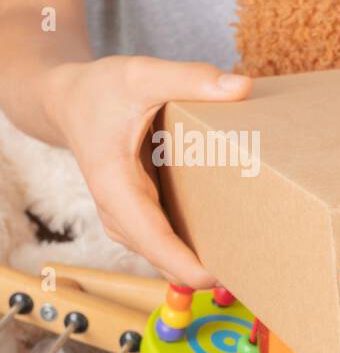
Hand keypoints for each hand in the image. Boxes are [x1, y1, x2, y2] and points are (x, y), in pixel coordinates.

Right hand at [40, 56, 251, 285]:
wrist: (67, 100)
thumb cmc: (100, 89)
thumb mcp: (141, 74)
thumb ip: (189, 78)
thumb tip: (241, 86)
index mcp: (115, 187)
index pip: (154, 241)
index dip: (187, 266)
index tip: (222, 278)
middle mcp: (119, 214)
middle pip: (165, 259)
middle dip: (206, 271)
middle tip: (258, 271)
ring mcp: (129, 221)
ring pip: (167, 257)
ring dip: (204, 263)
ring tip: (253, 263)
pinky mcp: (140, 218)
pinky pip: (169, 245)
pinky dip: (197, 249)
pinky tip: (234, 245)